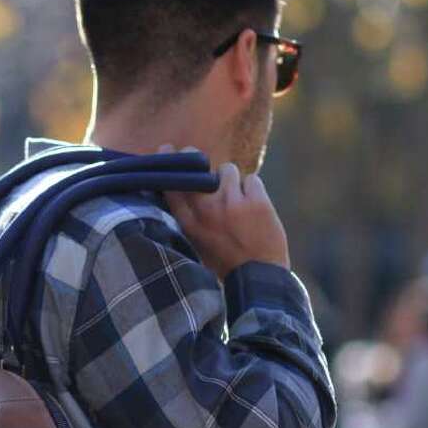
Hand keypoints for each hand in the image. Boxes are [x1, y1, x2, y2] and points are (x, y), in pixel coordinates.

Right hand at [156, 149, 289, 278]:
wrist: (259, 278)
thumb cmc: (227, 263)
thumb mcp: (198, 244)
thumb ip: (191, 218)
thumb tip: (188, 190)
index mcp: (190, 224)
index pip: (174, 186)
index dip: (170, 164)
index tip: (168, 149)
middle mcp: (207, 210)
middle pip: (197, 169)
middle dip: (195, 157)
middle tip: (197, 157)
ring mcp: (232, 204)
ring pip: (228, 170)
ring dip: (232, 181)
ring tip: (238, 199)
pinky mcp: (256, 202)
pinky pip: (252, 179)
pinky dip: (254, 190)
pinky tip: (255, 207)